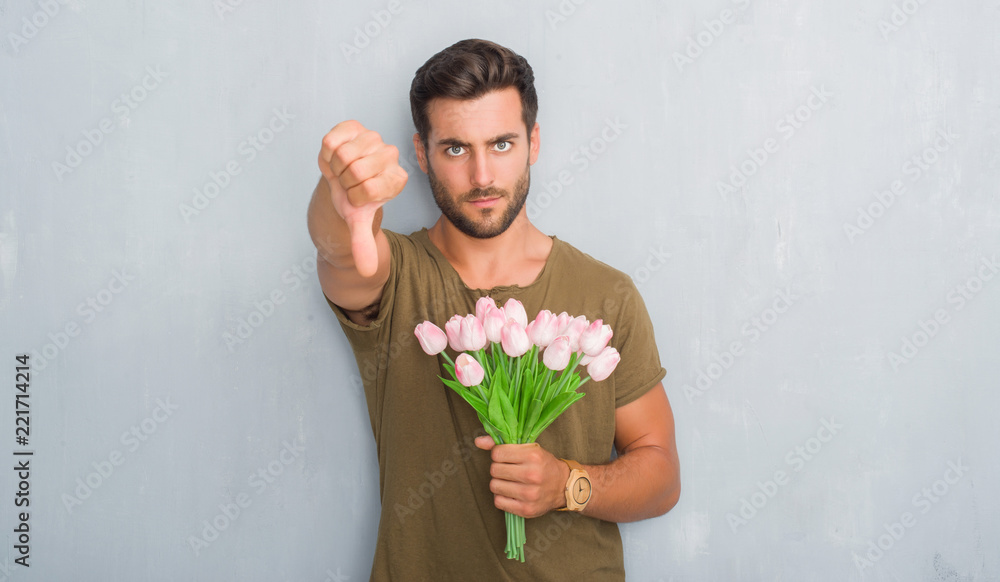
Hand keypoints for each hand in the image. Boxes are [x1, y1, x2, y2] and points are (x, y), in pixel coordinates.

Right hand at [317, 120, 407, 276]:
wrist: (341, 178)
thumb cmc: (353, 199)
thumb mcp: (358, 221)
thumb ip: (363, 244)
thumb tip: (368, 271)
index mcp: (397, 179)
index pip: (369, 190)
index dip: (354, 197)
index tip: (356, 197)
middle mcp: (391, 155)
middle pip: (356, 171)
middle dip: (344, 182)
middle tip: (346, 183)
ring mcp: (373, 138)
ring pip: (344, 154)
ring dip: (334, 167)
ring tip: (341, 170)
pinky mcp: (354, 126)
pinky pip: (331, 140)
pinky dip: (326, 153)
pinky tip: (334, 156)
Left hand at [474, 436, 570, 517]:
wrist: (563, 486)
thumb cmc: (544, 465)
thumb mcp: (529, 449)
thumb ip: (502, 444)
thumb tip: (478, 441)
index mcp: (533, 456)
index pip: (497, 453)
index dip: (499, 455)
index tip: (506, 457)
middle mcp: (531, 475)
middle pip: (494, 470)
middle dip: (499, 469)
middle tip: (509, 470)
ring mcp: (529, 494)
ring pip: (494, 486)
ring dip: (499, 483)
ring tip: (511, 481)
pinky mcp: (526, 509)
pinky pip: (498, 501)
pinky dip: (502, 497)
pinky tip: (512, 493)